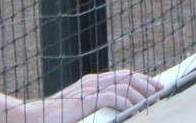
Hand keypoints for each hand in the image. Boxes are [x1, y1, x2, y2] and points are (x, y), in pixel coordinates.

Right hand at [32, 71, 162, 122]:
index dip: (143, 80)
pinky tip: (133, 111)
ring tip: (152, 105)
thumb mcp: (83, 111)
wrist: (34, 118)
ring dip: (141, 95)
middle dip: (148, 84)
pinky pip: (112, 97)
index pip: (124, 75)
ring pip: (123, 85)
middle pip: (128, 76)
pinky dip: (126, 102)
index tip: (158, 88)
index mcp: (92, 83)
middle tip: (162, 94)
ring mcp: (88, 89)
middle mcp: (92, 82)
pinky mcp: (85, 100)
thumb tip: (122, 113)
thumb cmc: (57, 118)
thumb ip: (100, 108)